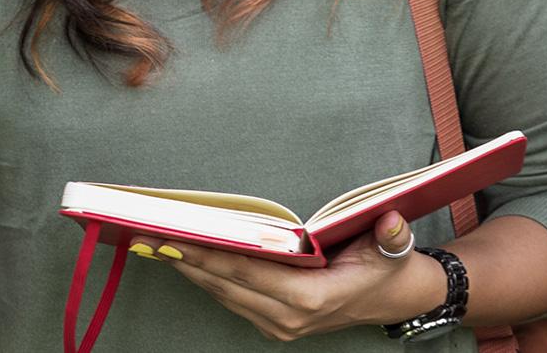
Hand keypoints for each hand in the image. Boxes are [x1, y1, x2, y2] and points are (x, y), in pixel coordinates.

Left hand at [141, 211, 442, 340]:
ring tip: (160, 244)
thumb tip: (390, 220)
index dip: (215, 256)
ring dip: (192, 270)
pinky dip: (209, 279)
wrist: (393, 301)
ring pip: (224, 295)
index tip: (183, 239)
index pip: (252, 273)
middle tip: (153, 236)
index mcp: (314, 297)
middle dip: (189, 260)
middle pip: (228, 285)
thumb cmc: (386, 271)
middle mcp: (290, 317)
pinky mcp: (272, 324)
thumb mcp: (393, 249)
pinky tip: (189, 260)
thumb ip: (390, 236)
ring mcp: (279, 325)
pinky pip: (232, 300)